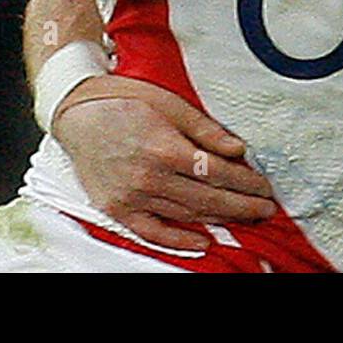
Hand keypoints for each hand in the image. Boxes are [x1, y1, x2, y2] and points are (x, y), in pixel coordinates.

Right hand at [53, 75, 276, 250]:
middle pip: (207, 199)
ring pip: (186, 215)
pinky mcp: (118, 209)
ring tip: (245, 219)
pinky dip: (178, 241)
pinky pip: (153, 233)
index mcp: (165, 148)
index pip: (217, 172)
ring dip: (220, 220)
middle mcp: (150, 177)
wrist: (76, 113)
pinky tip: (202, 242)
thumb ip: (205, 129)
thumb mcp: (169, 103)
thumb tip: (238, 148)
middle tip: (266, 209)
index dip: (246, 183)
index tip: (264, 187)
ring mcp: (132, 197)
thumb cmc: (122, 100)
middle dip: (242, 206)